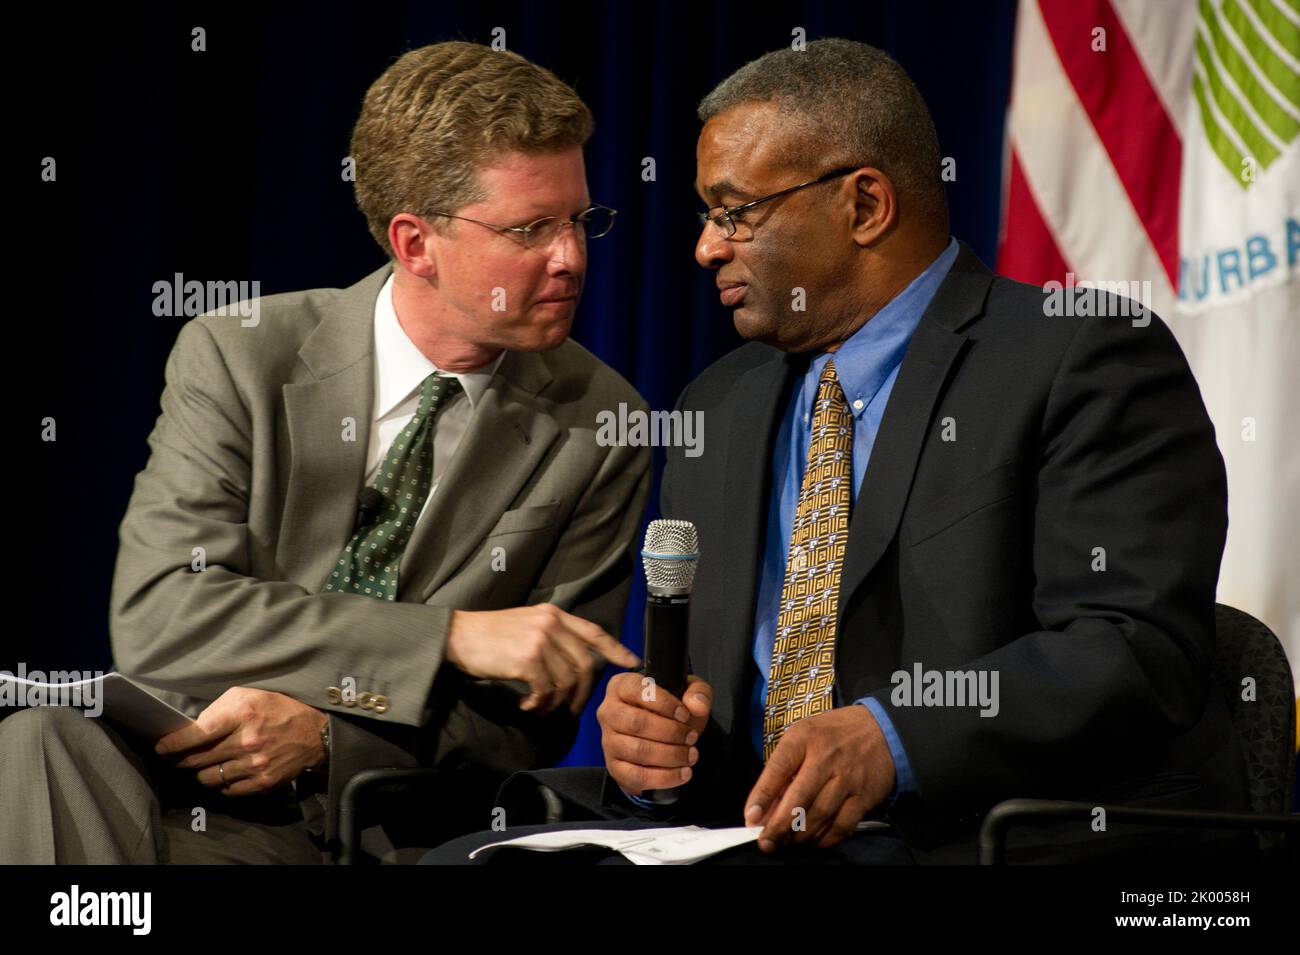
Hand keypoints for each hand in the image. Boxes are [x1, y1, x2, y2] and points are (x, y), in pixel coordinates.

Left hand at [155, 687, 326, 795]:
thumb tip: (193, 728)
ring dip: (202, 773)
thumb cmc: (277, 709)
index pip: (198, 733)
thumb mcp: (249, 695)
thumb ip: (219, 708)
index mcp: (242, 715)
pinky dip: (222, 784)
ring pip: (208, 778)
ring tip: (206, 765)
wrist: (314, 733)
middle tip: (179, 758)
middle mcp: (247, 741)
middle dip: (183, 759)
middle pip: (198, 759)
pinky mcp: (262, 782)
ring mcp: (254, 765)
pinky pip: (227, 790)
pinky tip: (227, 772)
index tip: (161, 747)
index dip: (174, 743)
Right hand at [445, 603, 639, 714]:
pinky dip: (539, 705)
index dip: (616, 649)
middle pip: (585, 665)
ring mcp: (541, 640)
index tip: (632, 664)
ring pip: (566, 682)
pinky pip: (547, 691)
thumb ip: (552, 635)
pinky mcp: (528, 659)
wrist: (457, 636)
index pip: (595, 632)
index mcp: (554, 614)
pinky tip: (527, 706)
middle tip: (572, 710)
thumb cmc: (490, 635)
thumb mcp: (527, 623)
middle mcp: (552, 623)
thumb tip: (577, 663)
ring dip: (555, 703)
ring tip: (540, 708)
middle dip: (583, 693)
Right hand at [598, 673, 711, 793]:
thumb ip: (698, 692)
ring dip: (670, 756)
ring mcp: (608, 741)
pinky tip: (682, 773)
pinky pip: (635, 775)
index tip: (686, 715)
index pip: (638, 690)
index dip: (665, 704)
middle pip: (636, 723)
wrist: (664, 736)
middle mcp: (608, 712)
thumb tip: (697, 706)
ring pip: (637, 751)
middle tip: (691, 737)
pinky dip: (663, 777)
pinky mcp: (614, 766)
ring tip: (691, 755)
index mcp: (621, 686)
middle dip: (671, 733)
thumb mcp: (688, 692)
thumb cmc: (672, 709)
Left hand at [744, 704, 894, 852]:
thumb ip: (783, 769)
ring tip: (788, 842)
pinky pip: (843, 825)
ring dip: (800, 835)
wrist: (881, 729)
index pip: (778, 769)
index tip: (750, 819)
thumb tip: (764, 810)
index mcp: (803, 738)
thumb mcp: (803, 737)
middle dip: (779, 825)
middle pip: (798, 798)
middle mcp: (825, 757)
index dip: (761, 796)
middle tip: (766, 842)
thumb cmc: (832, 735)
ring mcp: (847, 778)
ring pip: (819, 816)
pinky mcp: (864, 796)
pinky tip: (816, 841)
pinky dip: (826, 839)